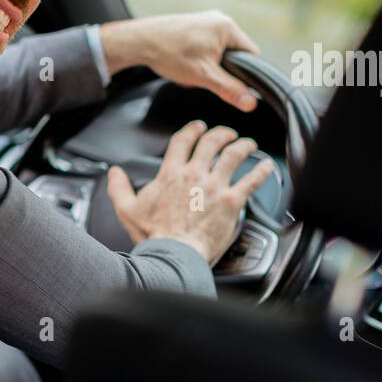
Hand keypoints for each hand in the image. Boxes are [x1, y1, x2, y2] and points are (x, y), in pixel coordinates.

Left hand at [100, 10, 262, 111]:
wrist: (139, 42)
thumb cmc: (169, 54)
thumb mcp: (203, 76)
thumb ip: (229, 89)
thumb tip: (251, 102)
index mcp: (228, 27)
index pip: (252, 55)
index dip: (245, 74)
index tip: (230, 84)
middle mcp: (219, 19)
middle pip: (234, 54)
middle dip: (221, 71)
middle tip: (203, 77)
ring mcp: (205, 21)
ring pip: (218, 52)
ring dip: (207, 67)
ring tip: (190, 70)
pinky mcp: (193, 26)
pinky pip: (206, 47)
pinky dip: (198, 60)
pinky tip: (183, 64)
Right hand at [106, 120, 274, 264]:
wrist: (174, 254)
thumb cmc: (153, 235)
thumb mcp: (127, 210)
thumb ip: (119, 188)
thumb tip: (113, 173)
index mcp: (171, 174)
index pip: (183, 141)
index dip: (192, 130)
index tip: (199, 127)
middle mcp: (194, 175)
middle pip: (212, 142)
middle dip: (221, 133)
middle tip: (227, 133)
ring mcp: (214, 186)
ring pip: (234, 155)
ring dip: (243, 145)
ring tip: (248, 144)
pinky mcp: (232, 201)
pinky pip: (252, 180)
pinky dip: (262, 170)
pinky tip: (267, 166)